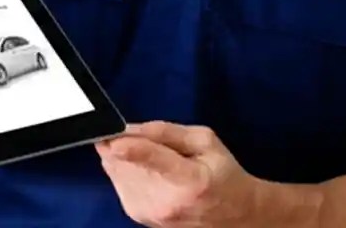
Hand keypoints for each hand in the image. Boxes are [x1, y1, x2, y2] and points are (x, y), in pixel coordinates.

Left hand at [97, 121, 259, 226]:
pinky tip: (146, 170)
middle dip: (122, 142)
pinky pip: (117, 181)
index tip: (112, 138)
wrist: (233, 217)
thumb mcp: (206, 141)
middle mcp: (166, 202)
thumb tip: (131, 128)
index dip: (131, 149)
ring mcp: (149, 213)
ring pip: (115, 170)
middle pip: (125, 164)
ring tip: (151, 157)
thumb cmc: (222, 174)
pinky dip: (124, 169)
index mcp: (191, 180)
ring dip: (123, 156)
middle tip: (140, 137)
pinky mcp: (137, 216)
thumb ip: (168, 132)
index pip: (155, 162)